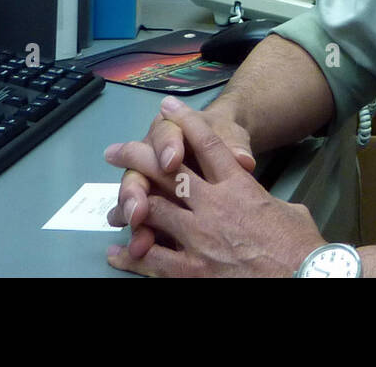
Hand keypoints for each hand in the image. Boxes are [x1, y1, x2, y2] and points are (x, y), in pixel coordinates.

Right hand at [104, 95, 254, 247]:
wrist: (230, 152)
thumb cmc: (227, 139)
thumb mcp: (234, 139)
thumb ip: (236, 149)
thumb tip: (244, 161)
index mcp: (172, 128)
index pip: (165, 134)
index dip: (166, 147)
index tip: (172, 161)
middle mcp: (153, 152)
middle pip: (138, 169)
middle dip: (136, 188)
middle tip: (139, 208)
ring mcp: (151, 179)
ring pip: (134, 193)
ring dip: (131, 211)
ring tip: (135, 228)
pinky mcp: (155, 203)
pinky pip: (142, 216)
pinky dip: (138, 230)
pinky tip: (137, 246)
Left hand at [105, 97, 325, 277]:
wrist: (306, 276)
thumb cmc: (301, 245)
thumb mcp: (286, 209)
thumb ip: (263, 199)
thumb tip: (261, 202)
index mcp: (239, 185)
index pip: (207, 144)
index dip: (185, 121)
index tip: (167, 107)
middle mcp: (214, 205)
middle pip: (168, 172)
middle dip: (139, 156)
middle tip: (117, 150)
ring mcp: (200, 237)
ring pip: (155, 209)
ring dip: (130, 201)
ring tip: (113, 197)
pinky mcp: (194, 271)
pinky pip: (154, 259)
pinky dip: (133, 254)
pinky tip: (118, 251)